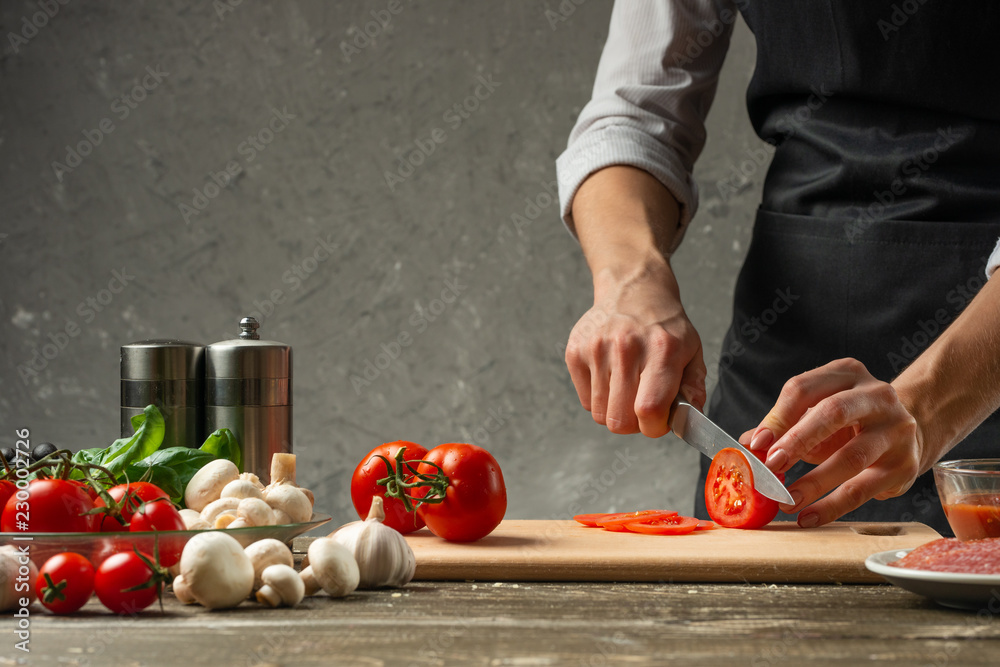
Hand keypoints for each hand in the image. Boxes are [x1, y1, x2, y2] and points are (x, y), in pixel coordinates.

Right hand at [564, 260, 705, 436]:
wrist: (633, 290)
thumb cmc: (664, 326)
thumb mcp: (692, 350)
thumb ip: (694, 387)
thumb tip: (690, 418)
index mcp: (661, 350)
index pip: (649, 410)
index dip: (654, 427)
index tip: (659, 420)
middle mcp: (626, 348)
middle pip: (619, 419)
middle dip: (634, 424)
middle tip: (642, 407)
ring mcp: (596, 349)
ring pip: (600, 414)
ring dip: (615, 411)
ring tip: (627, 389)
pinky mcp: (575, 351)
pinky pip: (585, 400)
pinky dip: (599, 398)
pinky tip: (611, 378)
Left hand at [744, 358, 924, 526]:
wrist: (907, 434)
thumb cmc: (850, 423)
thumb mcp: (816, 415)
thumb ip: (782, 426)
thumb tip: (747, 445)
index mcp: (846, 374)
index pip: (804, 389)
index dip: (778, 418)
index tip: (757, 444)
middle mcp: (876, 396)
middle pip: (833, 413)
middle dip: (797, 440)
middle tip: (771, 466)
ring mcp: (895, 430)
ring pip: (851, 457)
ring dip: (814, 483)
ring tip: (786, 500)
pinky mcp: (903, 465)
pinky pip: (863, 489)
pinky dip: (832, 506)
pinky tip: (809, 516)